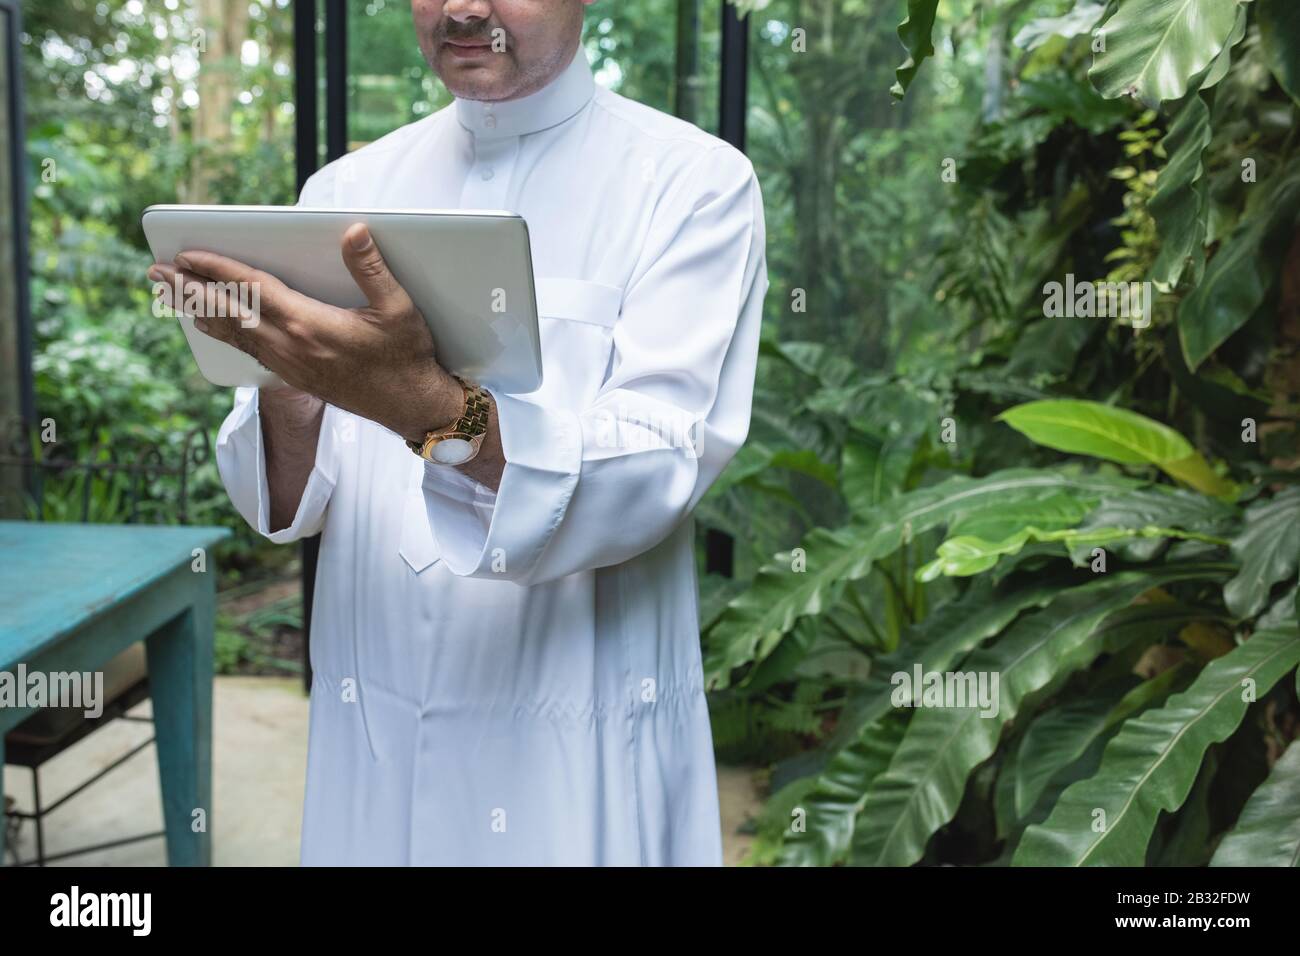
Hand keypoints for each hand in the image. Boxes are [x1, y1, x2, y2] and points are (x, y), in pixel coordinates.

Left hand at [147, 224, 462, 443]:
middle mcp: (289, 346)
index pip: (250, 289)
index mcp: (308, 324)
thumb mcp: (398, 309)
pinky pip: (246, 349)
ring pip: (231, 334)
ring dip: (198, 311)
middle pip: (227, 312)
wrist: (410, 407)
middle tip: (155, 272)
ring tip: (169, 295)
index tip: (186, 254)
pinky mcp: (294, 377)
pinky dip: (222, 332)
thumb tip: (354, 231)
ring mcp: (288, 365)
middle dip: (189, 289)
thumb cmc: (407, 358)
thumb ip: (371, 268)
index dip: (215, 269)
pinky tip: (209, 325)